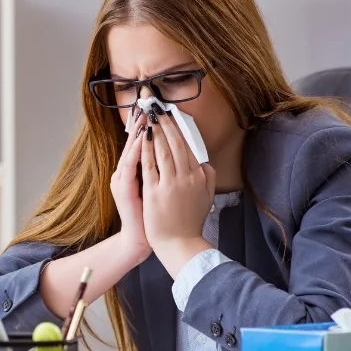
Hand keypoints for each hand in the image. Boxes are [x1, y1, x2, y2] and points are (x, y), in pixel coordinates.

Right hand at [109, 108, 151, 265]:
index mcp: (135, 170)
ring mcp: (122, 178)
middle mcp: (125, 171)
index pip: (143, 142)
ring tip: (147, 115)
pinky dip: (137, 151)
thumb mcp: (159, 189)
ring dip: (139, 131)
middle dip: (142, 121)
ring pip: (131, 149)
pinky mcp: (123, 187)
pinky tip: (144, 138)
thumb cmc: (153, 215)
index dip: (149, 125)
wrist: (142, 238)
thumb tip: (179, 155)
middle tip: (148, 103)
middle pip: (134, 141)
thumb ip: (164, 172)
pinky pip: (130, 165)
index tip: (156, 108)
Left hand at [140, 104, 215, 275]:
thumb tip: (204, 162)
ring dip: (157, 131)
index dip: (179, 129)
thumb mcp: (206, 198)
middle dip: (167, 123)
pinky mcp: (156, 192)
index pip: (189, 146)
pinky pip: (150, 166)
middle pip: (177, 144)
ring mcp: (171, 185)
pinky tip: (143, 138)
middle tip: (158, 107)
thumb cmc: (190, 221)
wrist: (179, 244)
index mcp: (199, 177)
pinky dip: (147, 150)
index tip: (172, 115)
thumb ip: (207, 177)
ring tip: (150, 116)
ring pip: (164, 151)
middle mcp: (187, 178)